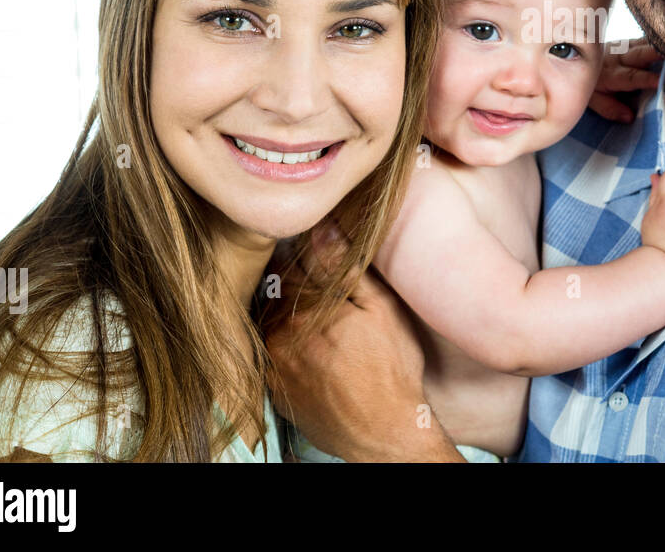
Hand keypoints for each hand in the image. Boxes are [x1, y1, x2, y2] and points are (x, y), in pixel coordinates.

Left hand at [265, 226, 460, 461]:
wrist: (384, 434)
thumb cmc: (392, 370)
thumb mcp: (381, 309)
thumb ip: (345, 269)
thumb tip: (322, 229)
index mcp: (304, 310)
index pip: (291, 265)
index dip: (306, 257)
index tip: (318, 256)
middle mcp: (279, 336)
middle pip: (278, 293)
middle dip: (295, 286)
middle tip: (324, 292)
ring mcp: (273, 365)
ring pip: (273, 322)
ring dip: (289, 316)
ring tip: (322, 324)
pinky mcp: (274, 389)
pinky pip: (272, 353)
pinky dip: (287, 344)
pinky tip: (315, 350)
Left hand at [588, 38, 663, 122]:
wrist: (576, 59)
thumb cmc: (591, 85)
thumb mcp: (593, 101)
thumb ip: (610, 108)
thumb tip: (630, 117)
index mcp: (611, 74)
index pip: (631, 77)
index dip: (645, 79)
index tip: (660, 81)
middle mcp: (619, 57)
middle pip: (641, 54)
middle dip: (658, 53)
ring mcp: (625, 46)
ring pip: (645, 42)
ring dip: (662, 42)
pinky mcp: (631, 41)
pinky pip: (647, 38)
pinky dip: (660, 39)